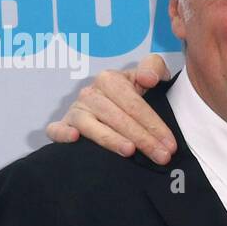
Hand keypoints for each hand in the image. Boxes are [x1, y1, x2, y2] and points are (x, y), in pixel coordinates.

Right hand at [46, 54, 176, 163]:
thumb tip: (148, 78)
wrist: (111, 102)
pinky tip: (75, 139)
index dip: (154, 125)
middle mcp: (90, 93)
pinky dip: (62, 133)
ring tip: (129, 151)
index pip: (134, 104)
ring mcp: (76, 110)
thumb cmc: (132, 93)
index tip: (170, 144)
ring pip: (91, 126)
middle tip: (162, 157)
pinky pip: (56, 129)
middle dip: (143, 139)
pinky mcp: (64, 124)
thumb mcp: (147, 75)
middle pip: (117, 118)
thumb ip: (153, 67)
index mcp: (110, 80)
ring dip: (110, 139)